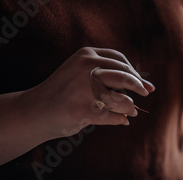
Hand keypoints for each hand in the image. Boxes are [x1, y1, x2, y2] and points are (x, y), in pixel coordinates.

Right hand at [25, 47, 153, 135]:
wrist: (35, 110)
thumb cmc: (65, 92)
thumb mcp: (81, 71)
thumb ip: (107, 73)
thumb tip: (147, 86)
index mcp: (86, 56)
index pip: (120, 61)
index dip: (135, 73)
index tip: (145, 84)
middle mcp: (86, 69)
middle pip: (125, 77)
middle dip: (139, 87)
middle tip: (146, 93)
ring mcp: (85, 90)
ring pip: (123, 100)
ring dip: (130, 107)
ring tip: (131, 111)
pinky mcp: (84, 111)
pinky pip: (116, 117)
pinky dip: (121, 119)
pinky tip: (122, 120)